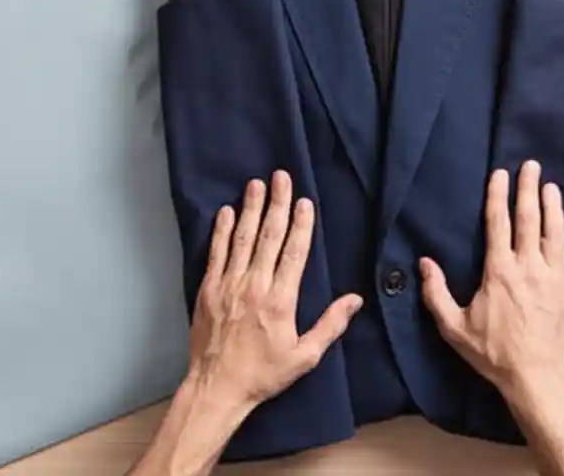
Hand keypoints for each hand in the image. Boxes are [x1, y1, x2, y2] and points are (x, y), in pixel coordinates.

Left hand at [186, 170, 363, 411]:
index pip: (294, 253)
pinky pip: (216, 253)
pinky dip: (222, 230)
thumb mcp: (305, 356)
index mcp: (280, 301)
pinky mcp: (208, 289)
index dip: (301, 224)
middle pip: (268, 236)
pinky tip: (227, 212)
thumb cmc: (264, 374)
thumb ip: (330, 325)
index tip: (305, 201)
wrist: (217, 387)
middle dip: (276, 204)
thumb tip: (355, 300)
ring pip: (242, 238)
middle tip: (281, 176)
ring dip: (250, 208)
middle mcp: (254, 286)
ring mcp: (228, 285)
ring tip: (256, 183)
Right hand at [419, 161, 563, 410]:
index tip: (499, 174)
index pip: (498, 223)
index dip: (497, 196)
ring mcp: (551, 276)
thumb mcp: (453, 327)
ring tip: (549, 185)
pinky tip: (560, 222)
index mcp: (498, 271)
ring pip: (552, 231)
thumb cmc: (492, 352)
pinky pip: (563, 252)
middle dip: (527, 189)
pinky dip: (561, 232)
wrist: (536, 375)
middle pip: (528, 218)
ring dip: (551, 205)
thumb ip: (436, 293)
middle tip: (530, 165)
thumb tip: (424, 263)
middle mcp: (527, 267)